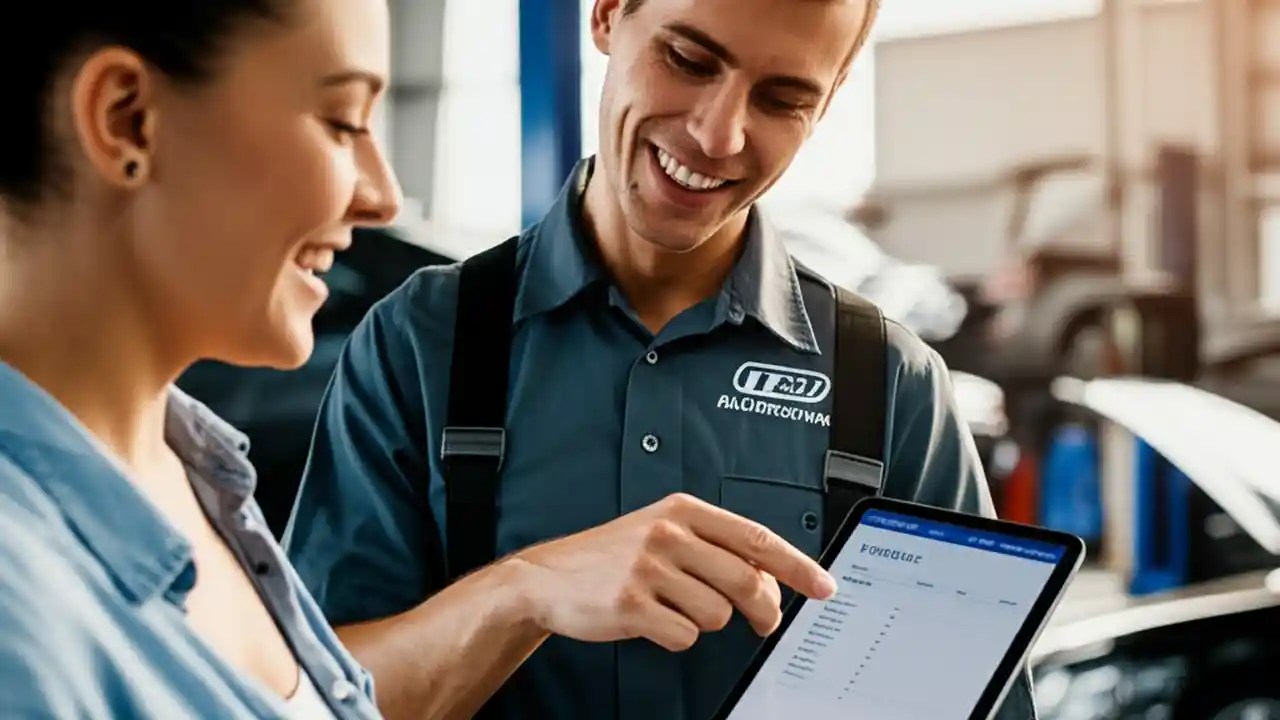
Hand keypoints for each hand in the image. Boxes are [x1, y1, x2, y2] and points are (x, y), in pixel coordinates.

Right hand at [507, 493, 836, 652]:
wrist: (547, 577)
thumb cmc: (611, 555)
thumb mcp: (662, 531)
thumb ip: (714, 546)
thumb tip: (770, 578)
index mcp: (682, 511)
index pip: (756, 537)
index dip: (797, 565)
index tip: (823, 586)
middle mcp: (668, 534)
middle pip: (747, 580)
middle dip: (764, 610)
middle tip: (763, 622)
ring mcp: (648, 569)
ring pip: (717, 614)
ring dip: (705, 621)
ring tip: (675, 608)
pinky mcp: (631, 605)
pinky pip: (684, 636)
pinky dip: (676, 637)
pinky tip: (654, 621)